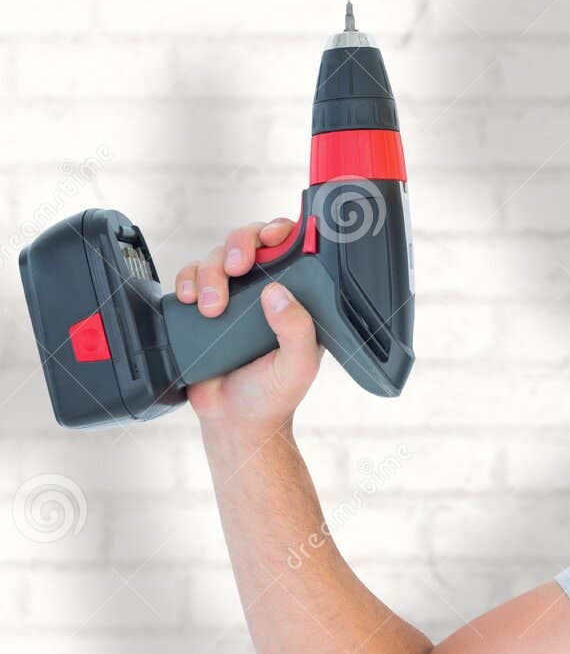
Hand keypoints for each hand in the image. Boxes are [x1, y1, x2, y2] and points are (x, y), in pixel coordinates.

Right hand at [173, 219, 323, 435]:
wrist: (234, 422)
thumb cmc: (274, 394)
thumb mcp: (298, 364)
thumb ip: (296, 328)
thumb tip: (277, 291)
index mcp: (296, 298)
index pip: (292, 249)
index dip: (282, 231)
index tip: (275, 236)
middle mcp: (264, 290)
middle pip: (249, 242)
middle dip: (240, 245)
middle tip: (238, 267)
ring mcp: (232, 297)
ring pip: (216, 257)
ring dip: (210, 273)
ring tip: (212, 309)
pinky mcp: (202, 307)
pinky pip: (190, 276)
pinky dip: (187, 280)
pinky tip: (191, 300)